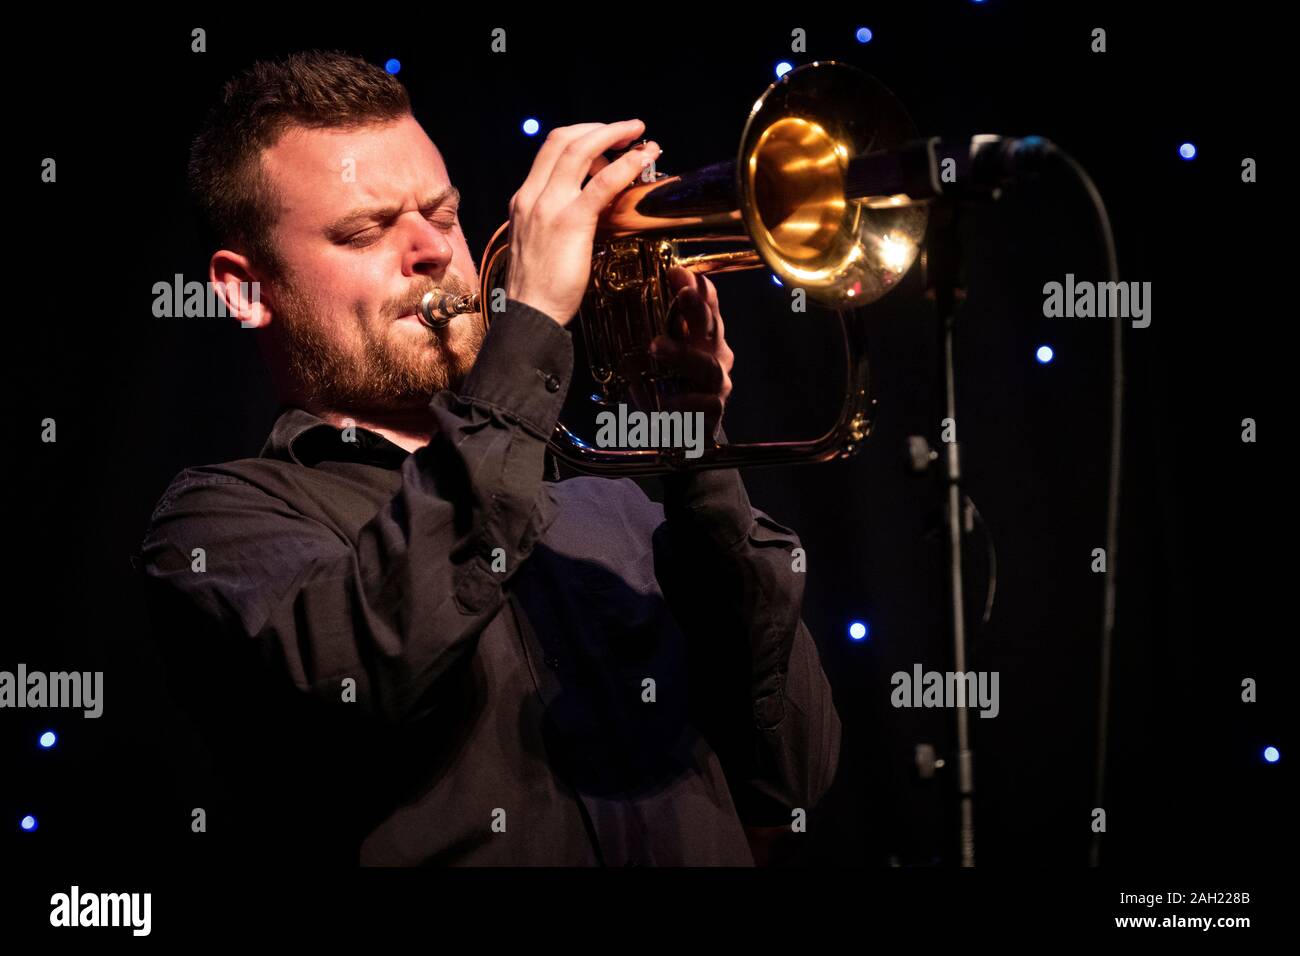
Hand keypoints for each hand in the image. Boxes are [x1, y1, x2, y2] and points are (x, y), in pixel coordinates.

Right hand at [505, 120, 660, 324]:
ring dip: (615, 135)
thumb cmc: (540, 290)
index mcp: (524, 200)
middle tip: (629, 129)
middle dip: (600, 128)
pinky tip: (643, 161)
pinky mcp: (571, 222)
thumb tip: (590, 208)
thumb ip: (556, 220)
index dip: (581, 135)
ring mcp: (549, 207)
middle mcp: (532, 196)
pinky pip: (602, 183)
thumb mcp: (540, 243)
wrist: (530, 315)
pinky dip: (626, 166)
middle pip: (564, 139)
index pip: (550, 149)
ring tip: (641, 137)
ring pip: (581, 151)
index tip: (605, 138)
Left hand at [645, 266, 734, 441]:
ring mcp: (717, 383)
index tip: (677, 271)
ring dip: (682, 354)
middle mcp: (715, 354)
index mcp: (702, 335)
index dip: (696, 285)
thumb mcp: (651, 354)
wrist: (678, 433)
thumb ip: (644, 328)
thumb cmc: (664, 388)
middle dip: (698, 307)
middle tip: (682, 292)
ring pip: (708, 365)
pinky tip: (667, 401)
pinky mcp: (714, 410)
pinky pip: (706, 403)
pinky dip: (684, 401)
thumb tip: (615, 294)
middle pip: (713, 325)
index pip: (706, 303)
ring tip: (656, 347)